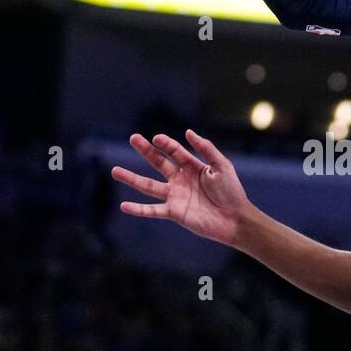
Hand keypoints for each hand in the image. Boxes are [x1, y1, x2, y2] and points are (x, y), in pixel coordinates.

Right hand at [112, 131, 250, 245]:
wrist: (235, 218)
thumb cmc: (231, 191)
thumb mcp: (221, 165)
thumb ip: (206, 148)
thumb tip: (187, 132)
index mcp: (192, 167)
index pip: (175, 151)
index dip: (165, 144)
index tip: (156, 138)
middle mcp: (180, 180)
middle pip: (158, 163)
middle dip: (146, 150)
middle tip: (133, 138)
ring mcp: (175, 196)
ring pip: (148, 186)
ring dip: (131, 178)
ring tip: (115, 171)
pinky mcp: (174, 212)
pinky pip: (152, 210)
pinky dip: (138, 209)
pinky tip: (123, 206)